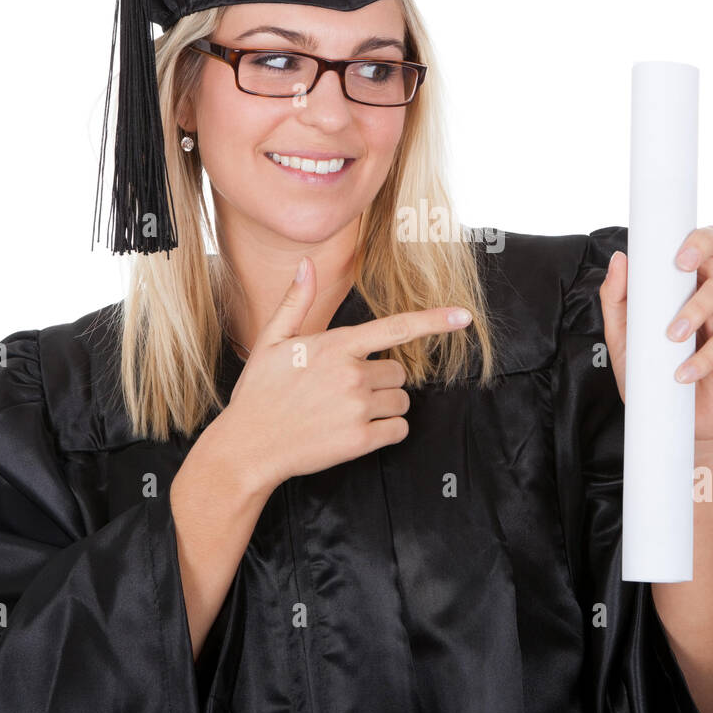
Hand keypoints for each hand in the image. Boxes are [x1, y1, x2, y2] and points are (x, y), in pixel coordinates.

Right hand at [210, 257, 472, 494]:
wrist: (248, 447)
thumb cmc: (259, 393)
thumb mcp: (271, 341)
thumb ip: (295, 302)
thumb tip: (306, 264)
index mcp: (335, 345)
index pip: (395, 328)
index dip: (434, 321)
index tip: (464, 316)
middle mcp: (351, 374)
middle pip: (399, 371)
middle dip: (381, 380)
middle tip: (345, 390)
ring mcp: (357, 408)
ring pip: (401, 401)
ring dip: (385, 406)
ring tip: (345, 411)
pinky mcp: (360, 440)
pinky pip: (398, 430)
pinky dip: (386, 431)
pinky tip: (355, 431)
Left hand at [598, 226, 712, 444]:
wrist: (668, 420)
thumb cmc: (648, 372)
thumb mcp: (622, 336)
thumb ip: (616, 299)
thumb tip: (620, 259)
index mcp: (682, 284)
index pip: (695, 246)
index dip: (692, 236)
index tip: (673, 248)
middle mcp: (706, 293)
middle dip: (703, 247)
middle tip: (682, 264)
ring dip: (694, 310)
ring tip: (672, 336)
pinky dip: (701, 358)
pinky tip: (682, 373)